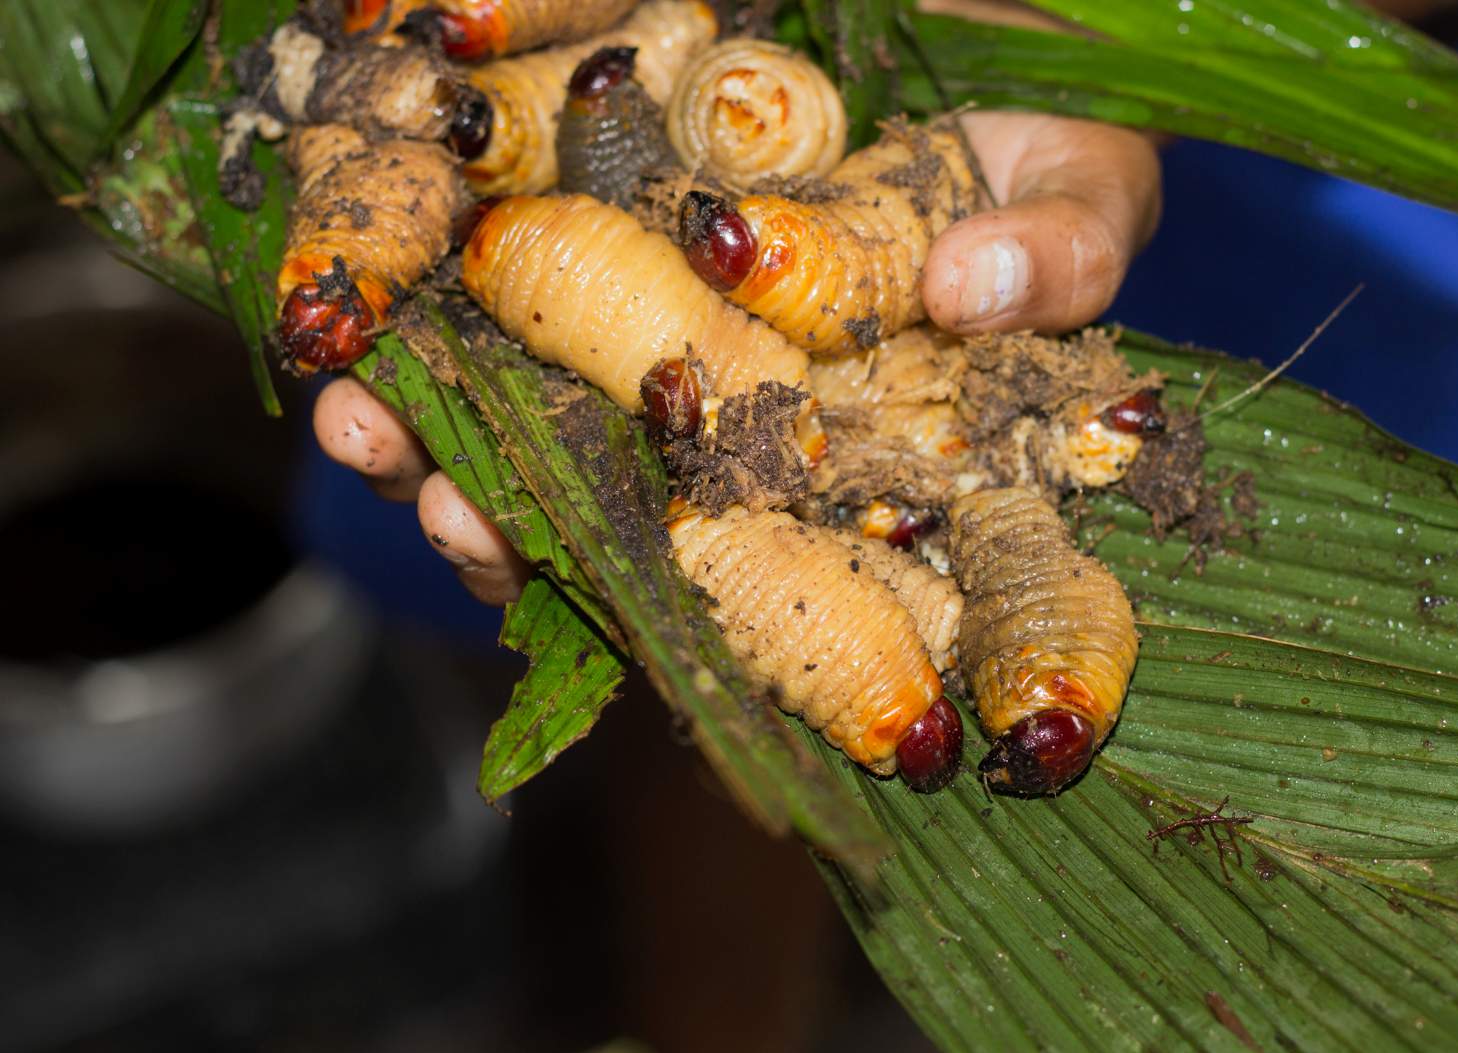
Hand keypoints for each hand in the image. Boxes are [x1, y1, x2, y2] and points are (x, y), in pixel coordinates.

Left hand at [315, 86, 1160, 608]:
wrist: (984, 54)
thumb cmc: (1045, 138)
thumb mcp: (1086, 183)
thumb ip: (1065, 252)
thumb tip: (977, 288)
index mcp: (842, 442)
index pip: (740, 555)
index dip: (649, 585)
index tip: (576, 578)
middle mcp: (736, 404)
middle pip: (600, 498)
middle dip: (506, 516)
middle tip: (441, 511)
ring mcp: (660, 323)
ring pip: (526, 409)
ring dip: (432, 426)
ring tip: (362, 423)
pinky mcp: (600, 225)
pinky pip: (500, 287)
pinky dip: (431, 295)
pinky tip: (373, 295)